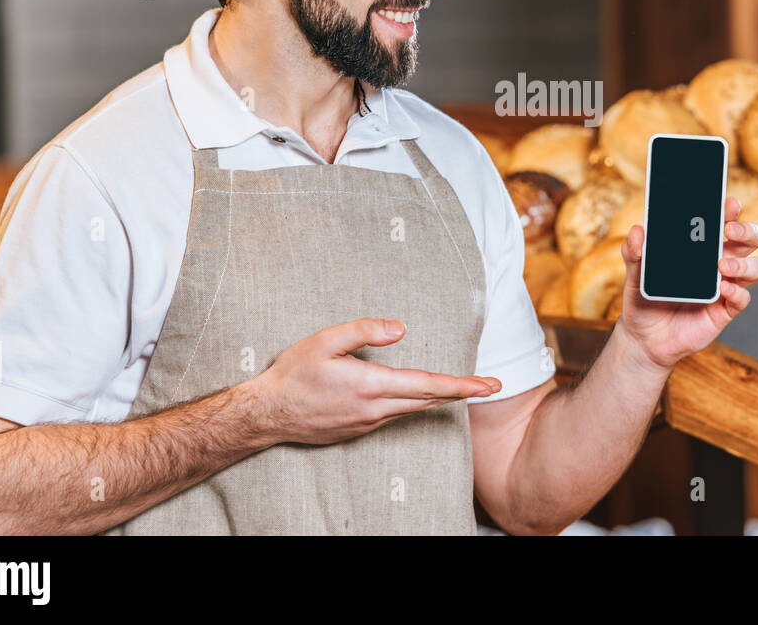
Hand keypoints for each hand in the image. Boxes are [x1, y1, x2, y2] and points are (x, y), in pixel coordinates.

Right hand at [246, 318, 501, 445]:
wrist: (267, 414)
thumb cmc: (293, 374)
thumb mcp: (324, 341)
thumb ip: (364, 331)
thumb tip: (401, 328)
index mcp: (371, 385)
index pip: (427, 386)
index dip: (462, 386)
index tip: (489, 384)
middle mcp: (375, 409)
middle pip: (429, 401)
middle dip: (462, 393)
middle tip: (491, 384)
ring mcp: (368, 423)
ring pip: (413, 409)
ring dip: (438, 398)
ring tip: (462, 387)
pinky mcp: (359, 429)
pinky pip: (394, 414)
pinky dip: (413, 403)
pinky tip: (417, 395)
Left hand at [614, 197, 757, 371]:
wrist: (644, 336)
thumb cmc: (644, 298)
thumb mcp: (635, 273)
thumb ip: (634, 252)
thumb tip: (637, 231)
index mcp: (702, 248)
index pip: (723, 222)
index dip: (730, 211)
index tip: (729, 203)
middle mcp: (719, 262)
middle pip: (749, 241)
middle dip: (747, 231)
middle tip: (730, 230)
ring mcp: (725, 286)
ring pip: (755, 267)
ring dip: (745, 263)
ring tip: (723, 264)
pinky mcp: (724, 311)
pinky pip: (742, 298)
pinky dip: (737, 292)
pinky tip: (723, 288)